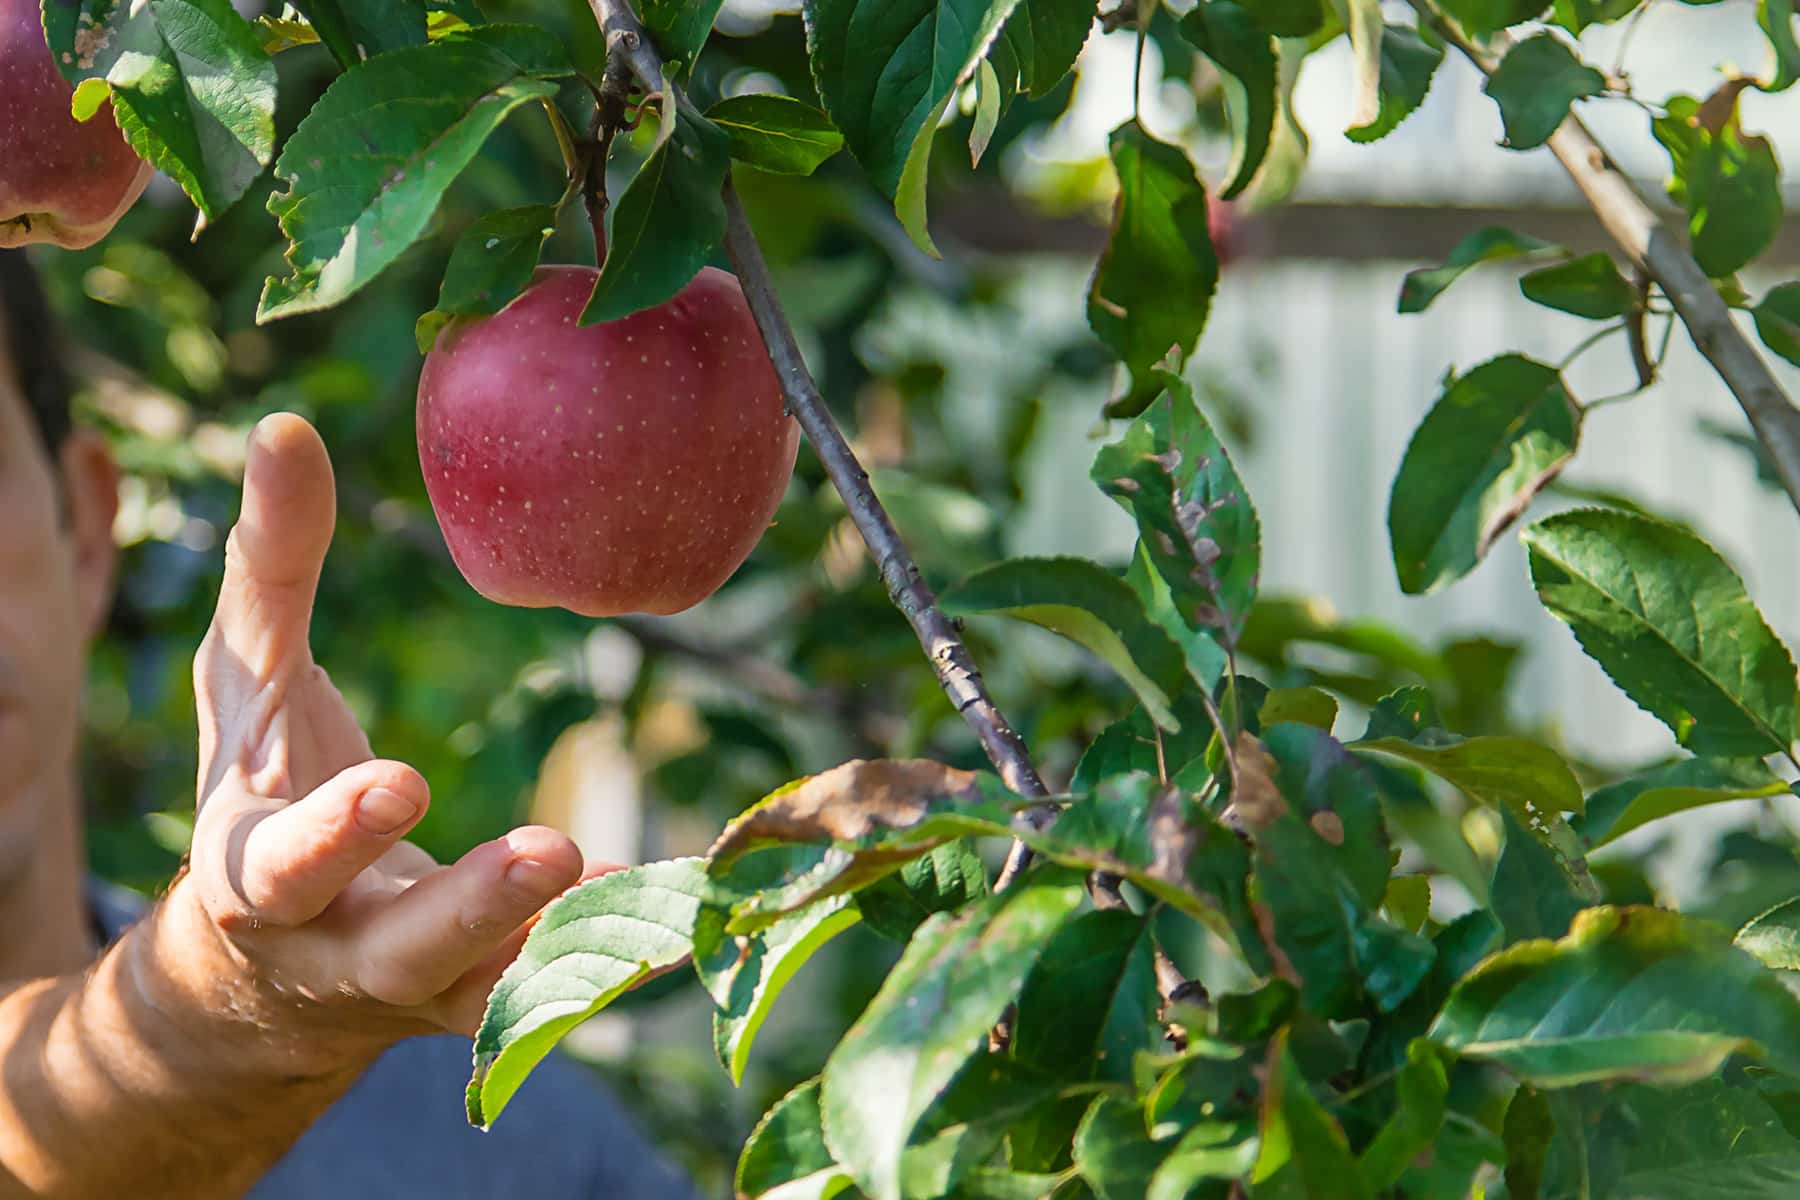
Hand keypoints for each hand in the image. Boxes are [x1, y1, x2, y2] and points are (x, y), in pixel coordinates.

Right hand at [160, 413, 585, 1065]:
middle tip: (552, 853)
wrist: (263, 969)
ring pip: (492, 987)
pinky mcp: (483, 1002)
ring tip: (643, 885)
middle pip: (400, 948)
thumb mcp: (249, 685)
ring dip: (569, 938)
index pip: (285, 863)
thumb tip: (285, 427)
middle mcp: (336, 950)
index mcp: (258, 873)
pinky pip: (553, 987)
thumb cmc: (261, 789)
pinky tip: (680, 909)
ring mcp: (417, 990)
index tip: (405, 783)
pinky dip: (611, 953)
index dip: (339, 832)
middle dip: (470, 907)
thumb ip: (271, 569)